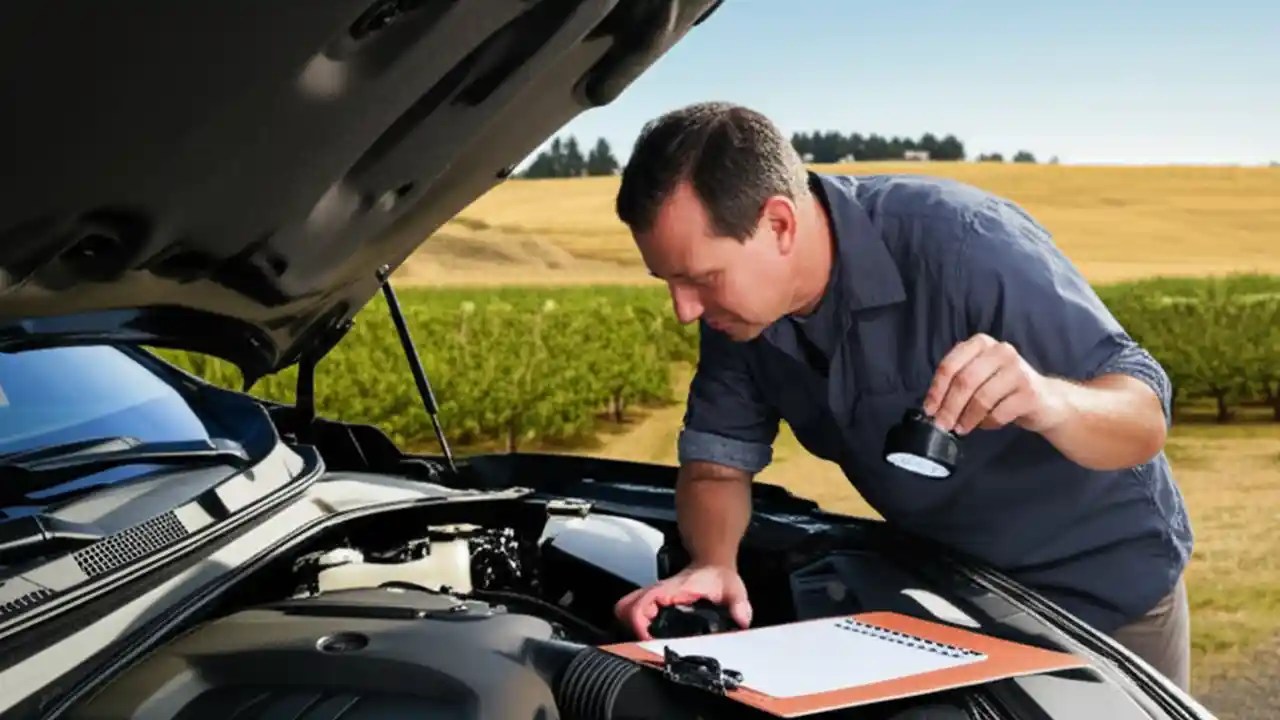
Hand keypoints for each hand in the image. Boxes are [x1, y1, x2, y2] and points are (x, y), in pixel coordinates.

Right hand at [613, 563, 751, 640]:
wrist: (712, 563)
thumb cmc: (718, 576)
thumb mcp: (732, 588)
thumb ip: (738, 604)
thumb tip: (741, 619)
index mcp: (671, 591)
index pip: (640, 604)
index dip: (639, 625)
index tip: (649, 640)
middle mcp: (657, 592)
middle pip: (623, 607)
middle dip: (629, 628)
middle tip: (646, 644)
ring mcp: (653, 597)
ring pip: (624, 609)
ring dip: (630, 627)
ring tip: (648, 643)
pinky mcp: (653, 602)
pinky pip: (634, 612)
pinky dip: (636, 625)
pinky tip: (652, 637)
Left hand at [923, 333, 1068, 435]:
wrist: (1045, 399)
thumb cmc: (1003, 389)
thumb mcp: (978, 377)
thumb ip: (956, 384)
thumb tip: (932, 408)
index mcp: (981, 343)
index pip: (950, 365)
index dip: (936, 390)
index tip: (929, 410)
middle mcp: (1000, 351)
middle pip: (965, 381)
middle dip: (949, 407)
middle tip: (942, 425)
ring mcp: (1018, 370)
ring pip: (981, 398)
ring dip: (967, 418)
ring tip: (962, 428)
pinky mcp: (1030, 392)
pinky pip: (999, 412)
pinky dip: (988, 423)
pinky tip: (987, 424)